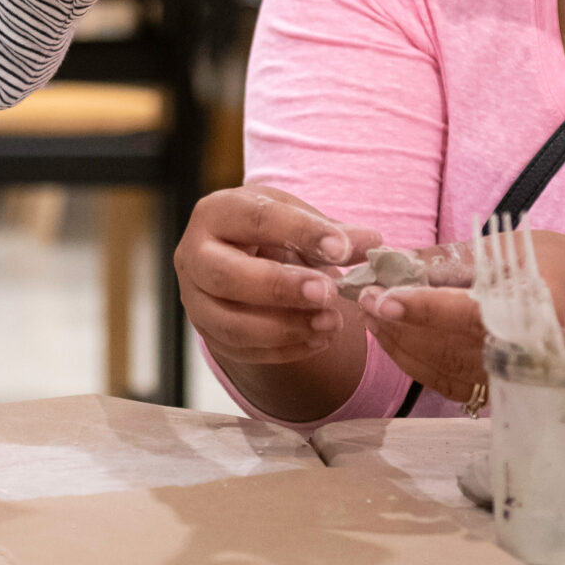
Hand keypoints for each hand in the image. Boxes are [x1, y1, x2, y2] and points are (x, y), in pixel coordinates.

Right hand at [176, 183, 379, 367]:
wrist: (244, 258)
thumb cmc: (272, 232)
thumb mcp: (299, 220)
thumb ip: (333, 234)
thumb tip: (371, 243)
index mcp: (216, 212)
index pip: (255, 219)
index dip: (300, 232)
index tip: (342, 249)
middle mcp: (193, 254)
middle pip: (226, 276)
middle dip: (280, 288)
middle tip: (327, 293)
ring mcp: (194, 299)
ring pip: (230, 324)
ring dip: (285, 328)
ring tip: (332, 323)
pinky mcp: (206, 333)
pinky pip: (241, 351)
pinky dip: (284, 351)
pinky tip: (319, 341)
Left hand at [357, 230, 564, 404]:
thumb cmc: (560, 268)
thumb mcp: (514, 250)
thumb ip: (455, 259)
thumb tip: (396, 259)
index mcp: (529, 312)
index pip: (466, 314)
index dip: (421, 307)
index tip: (382, 298)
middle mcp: (518, 352)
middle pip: (444, 344)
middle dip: (397, 322)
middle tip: (363, 298)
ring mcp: (507, 376)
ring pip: (438, 367)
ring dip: (397, 341)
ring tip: (370, 313)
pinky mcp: (497, 390)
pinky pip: (445, 382)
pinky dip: (413, 361)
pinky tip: (392, 338)